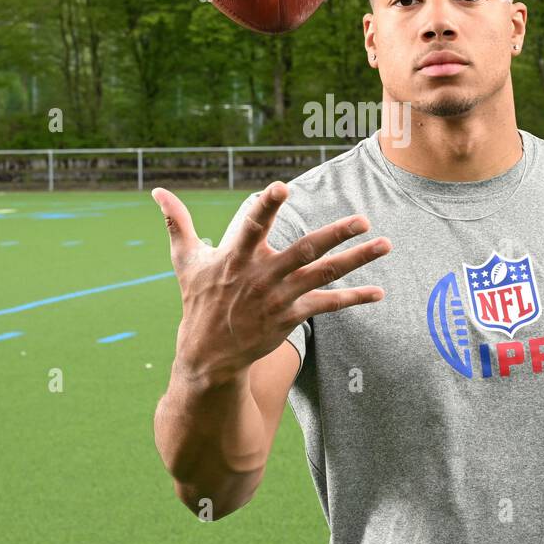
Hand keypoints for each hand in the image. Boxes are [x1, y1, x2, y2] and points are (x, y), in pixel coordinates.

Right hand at [152, 181, 391, 380]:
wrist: (207, 356)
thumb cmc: (198, 301)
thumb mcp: (185, 262)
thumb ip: (177, 223)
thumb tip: (157, 192)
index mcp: (236, 257)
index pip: (252, 226)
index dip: (266, 206)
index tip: (281, 187)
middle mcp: (261, 276)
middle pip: (302, 251)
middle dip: (334, 235)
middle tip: (362, 220)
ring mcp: (279, 298)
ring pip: (323, 275)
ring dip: (357, 261)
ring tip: (385, 244)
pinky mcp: (291, 317)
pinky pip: (328, 306)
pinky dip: (354, 299)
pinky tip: (379, 292)